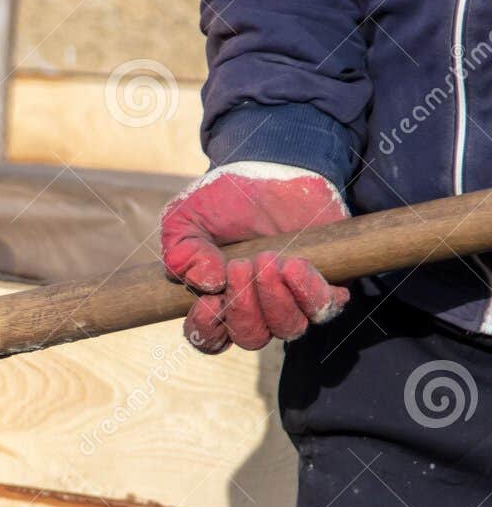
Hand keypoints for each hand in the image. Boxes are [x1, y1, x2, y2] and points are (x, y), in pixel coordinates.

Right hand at [161, 162, 350, 352]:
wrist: (273, 166)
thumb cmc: (224, 199)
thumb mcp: (186, 219)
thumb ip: (181, 253)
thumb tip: (206, 282)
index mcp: (218, 302)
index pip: (211, 339)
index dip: (207, 329)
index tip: (208, 300)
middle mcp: (256, 308)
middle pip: (252, 337)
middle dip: (244, 307)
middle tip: (240, 265)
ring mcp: (291, 299)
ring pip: (288, 329)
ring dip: (276, 300)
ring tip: (268, 259)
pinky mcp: (324, 282)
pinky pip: (325, 308)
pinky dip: (310, 292)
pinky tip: (294, 263)